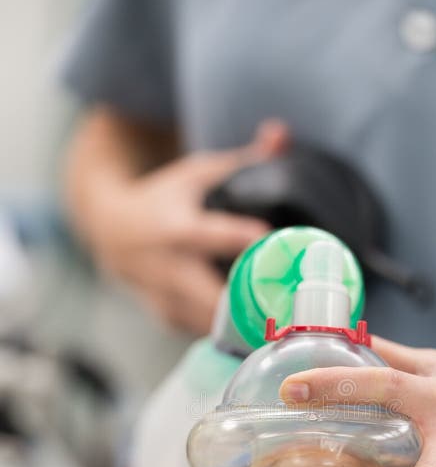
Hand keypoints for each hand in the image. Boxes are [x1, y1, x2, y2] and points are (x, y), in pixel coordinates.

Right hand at [90, 119, 288, 332]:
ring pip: (213, 325)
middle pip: (217, 299)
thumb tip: (283, 134)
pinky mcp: (167, 318)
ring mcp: (166, 298)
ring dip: (245, 324)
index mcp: (179, 229)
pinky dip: (229, 332)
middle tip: (295, 308)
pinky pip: (204, 332)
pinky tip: (257, 327)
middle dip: (253, 306)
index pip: (221, 238)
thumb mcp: (198, 172)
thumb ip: (244, 159)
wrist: (110, 232)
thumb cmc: (165, 198)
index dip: (253, 243)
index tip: (288, 249)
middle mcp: (170, 269)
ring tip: (284, 321)